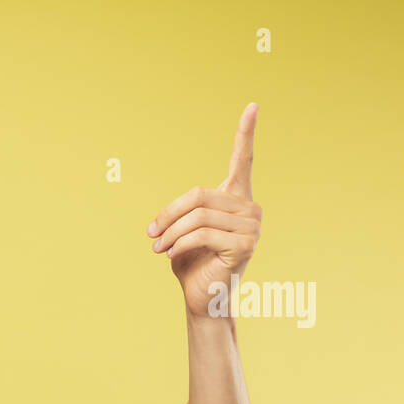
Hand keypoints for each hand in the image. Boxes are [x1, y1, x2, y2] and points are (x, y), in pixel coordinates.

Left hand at [147, 102, 262, 317]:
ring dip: (171, 233)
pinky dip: (180, 243)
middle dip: (169, 214)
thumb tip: (160, 222)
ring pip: (199, 216)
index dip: (246, 133)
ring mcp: (252, 227)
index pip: (243, 161)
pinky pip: (204, 233)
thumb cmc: (192, 263)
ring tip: (158, 248)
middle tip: (151, 234)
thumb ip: (182, 214)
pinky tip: (170, 255)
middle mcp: (249, 208)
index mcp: (236, 199)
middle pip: (200, 195)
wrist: (202, 297)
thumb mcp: (182, 231)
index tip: (252, 106)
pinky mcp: (246, 245)